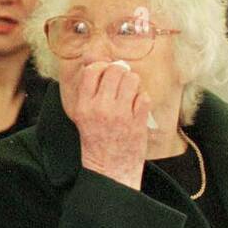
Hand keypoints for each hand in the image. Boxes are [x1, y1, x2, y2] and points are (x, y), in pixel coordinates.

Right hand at [60, 60, 151, 189]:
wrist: (109, 170)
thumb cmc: (96, 141)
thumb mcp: (83, 115)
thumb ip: (88, 89)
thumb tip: (94, 57)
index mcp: (83, 106)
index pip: (92, 70)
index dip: (102, 66)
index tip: (107, 73)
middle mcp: (101, 108)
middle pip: (115, 71)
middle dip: (121, 72)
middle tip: (122, 82)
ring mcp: (120, 115)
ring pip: (132, 80)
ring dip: (133, 83)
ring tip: (130, 94)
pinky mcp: (137, 122)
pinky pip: (144, 96)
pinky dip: (142, 99)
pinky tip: (137, 108)